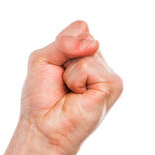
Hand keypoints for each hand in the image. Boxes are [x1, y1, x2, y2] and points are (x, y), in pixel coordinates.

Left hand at [19, 20, 123, 154]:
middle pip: (83, 37)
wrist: (42, 126)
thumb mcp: (42, 59)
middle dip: (62, 57)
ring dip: (68, 71)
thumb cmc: (41, 98)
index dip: (61, 44)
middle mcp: (100, 63)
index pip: (79, 28)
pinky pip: (89, 66)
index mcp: (86, 56)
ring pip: (87, 51)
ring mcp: (109, 74)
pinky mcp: (113, 85)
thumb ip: (63, 43)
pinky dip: (75, 79)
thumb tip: (93, 43)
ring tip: (69, 91)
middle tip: (60, 83)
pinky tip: (78, 96)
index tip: (54, 68)